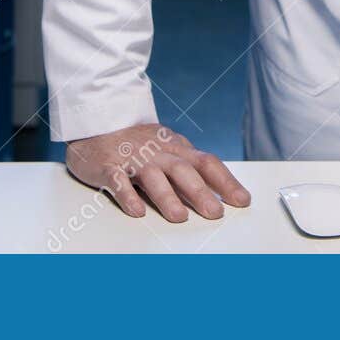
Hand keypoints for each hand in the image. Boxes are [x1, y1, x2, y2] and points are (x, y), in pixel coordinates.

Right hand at [65, 124, 251, 222]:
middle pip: (182, 170)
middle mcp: (157, 152)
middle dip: (200, 192)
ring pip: (152, 176)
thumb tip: (220, 191)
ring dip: (167, 196)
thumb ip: (189, 167)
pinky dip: (127, 195)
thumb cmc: (137, 142)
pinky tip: (137, 211)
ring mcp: (133, 158)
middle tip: (215, 213)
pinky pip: (118, 180)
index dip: (225, 181)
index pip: (206, 162)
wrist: (96, 122)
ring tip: (180, 217)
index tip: (242, 200)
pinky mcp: (108, 166)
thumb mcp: (168, 148)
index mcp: (176, 148)